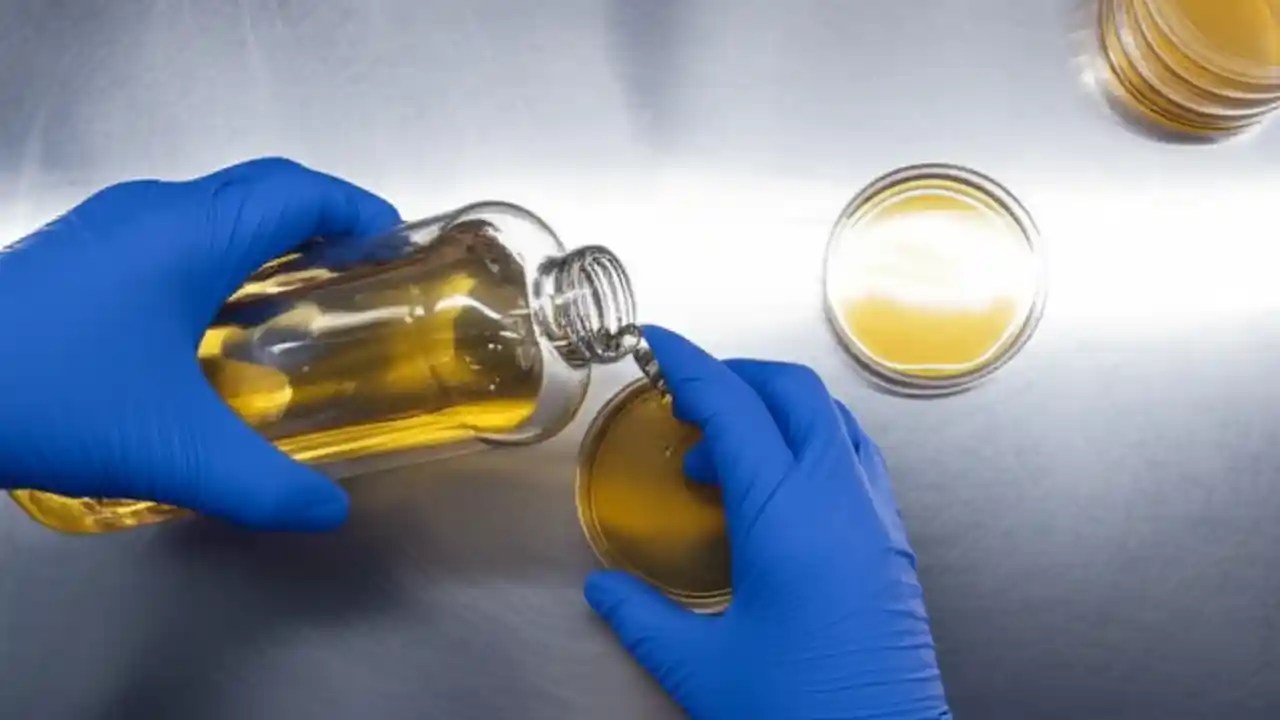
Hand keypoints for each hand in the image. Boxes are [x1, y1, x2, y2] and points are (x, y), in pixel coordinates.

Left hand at [0, 158, 399, 529]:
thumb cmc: (44, 396)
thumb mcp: (170, 451)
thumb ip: (264, 485)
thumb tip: (330, 511)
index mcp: (189, 233)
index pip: (299, 190)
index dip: (358, 209)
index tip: (397, 242)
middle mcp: (151, 213)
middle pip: (261, 188)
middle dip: (323, 220)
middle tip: (361, 271)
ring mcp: (107, 228)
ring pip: (213, 209)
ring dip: (269, 238)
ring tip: (303, 297)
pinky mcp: (77, 254)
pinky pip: (174, 234)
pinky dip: (222, 257)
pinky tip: (217, 326)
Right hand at [585, 327, 951, 718]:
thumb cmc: (803, 713)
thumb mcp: (702, 667)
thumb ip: (642, 617)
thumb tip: (603, 589)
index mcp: (787, 515)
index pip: (733, 407)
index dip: (689, 365)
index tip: (657, 342)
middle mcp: (840, 499)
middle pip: (793, 392)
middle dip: (735, 375)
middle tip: (685, 393)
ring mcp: (875, 516)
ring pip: (830, 418)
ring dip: (775, 409)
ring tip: (721, 451)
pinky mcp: (891, 542)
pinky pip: (853, 456)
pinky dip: (809, 442)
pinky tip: (777, 486)